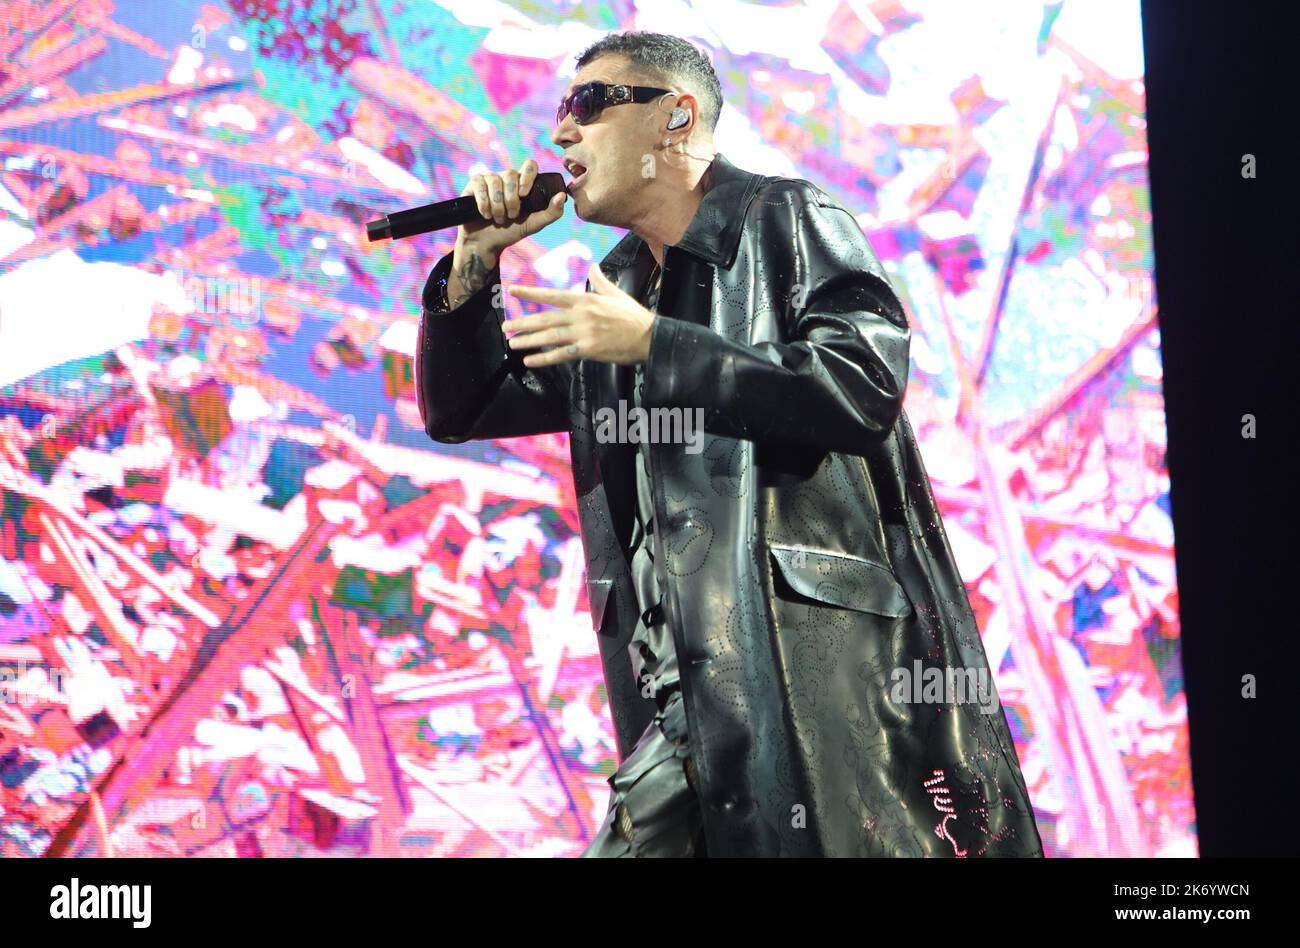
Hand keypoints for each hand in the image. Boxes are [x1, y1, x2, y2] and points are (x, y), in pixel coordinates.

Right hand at [458, 157, 566, 257]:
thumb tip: (562, 195)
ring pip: (495, 180)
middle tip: (511, 216)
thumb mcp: (534, 224)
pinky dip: (484, 202)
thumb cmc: (511, 232)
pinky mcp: (475, 184)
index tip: (524, 194)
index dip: (527, 176)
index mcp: (523, 183)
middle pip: (511, 174)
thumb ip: (551, 212)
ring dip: (497, 204)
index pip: (529, 165)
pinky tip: (485, 214)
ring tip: (498, 219)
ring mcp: (490, 179)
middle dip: (511, 199)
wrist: (487, 243)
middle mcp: (507, 178)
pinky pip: (479, 184)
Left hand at [504, 262, 654, 366]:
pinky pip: (561, 355)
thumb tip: (592, 265)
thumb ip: (599, 280)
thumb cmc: (633, 315)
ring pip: (550, 337)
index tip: (512, 291)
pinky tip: (530, 361)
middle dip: (523, 321)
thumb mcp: (616, 293)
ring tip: (513, 343)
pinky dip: (544, 359)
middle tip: (505, 326)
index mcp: (585, 300)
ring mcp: (584, 333)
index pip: (552, 295)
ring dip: (529, 340)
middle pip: (546, 318)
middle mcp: (581, 315)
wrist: (649, 336)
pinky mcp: (588, 350)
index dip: (530, 293)